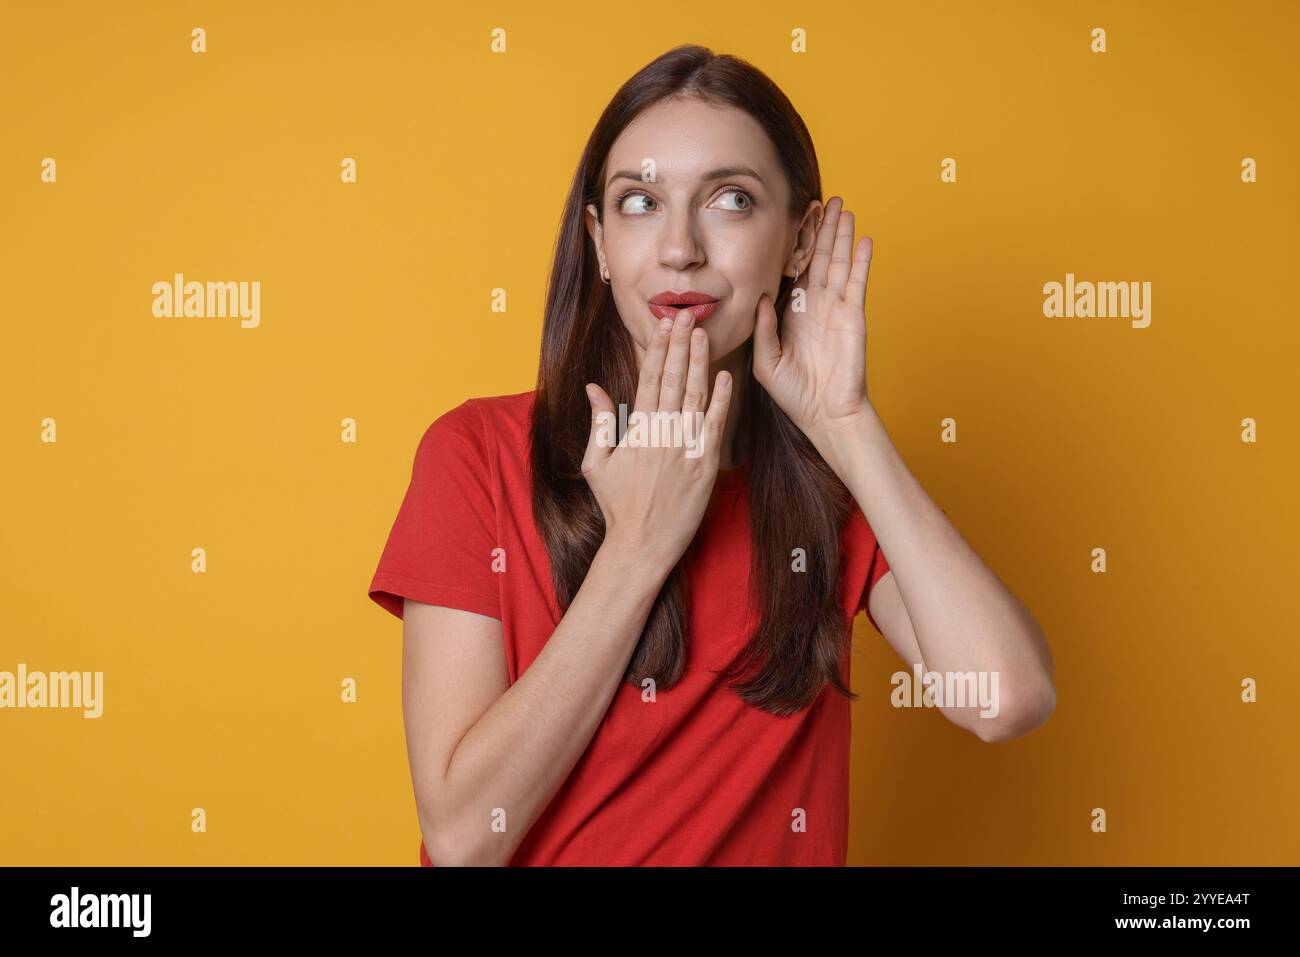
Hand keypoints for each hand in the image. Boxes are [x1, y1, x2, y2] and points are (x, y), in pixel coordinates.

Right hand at [582, 312, 732, 572]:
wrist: (642, 544)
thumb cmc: (616, 506)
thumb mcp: (596, 463)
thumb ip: (599, 423)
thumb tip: (593, 387)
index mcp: (637, 430)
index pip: (649, 378)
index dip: (657, 348)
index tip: (664, 324)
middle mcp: (662, 433)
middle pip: (673, 379)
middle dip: (681, 345)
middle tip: (687, 315)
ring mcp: (686, 448)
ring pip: (696, 395)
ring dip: (701, 363)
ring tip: (704, 335)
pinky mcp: (706, 464)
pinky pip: (716, 425)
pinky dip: (721, 400)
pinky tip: (726, 377)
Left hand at [752, 195, 874, 446]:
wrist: (824, 414)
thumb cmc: (793, 394)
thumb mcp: (765, 362)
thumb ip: (761, 330)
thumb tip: (760, 298)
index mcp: (790, 314)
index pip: (792, 270)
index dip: (794, 245)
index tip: (794, 218)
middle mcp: (814, 305)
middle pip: (817, 257)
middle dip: (821, 229)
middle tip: (824, 199)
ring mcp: (836, 308)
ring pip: (838, 263)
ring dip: (841, 235)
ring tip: (843, 207)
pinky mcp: (854, 316)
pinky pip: (857, 282)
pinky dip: (861, 260)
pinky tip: (863, 239)